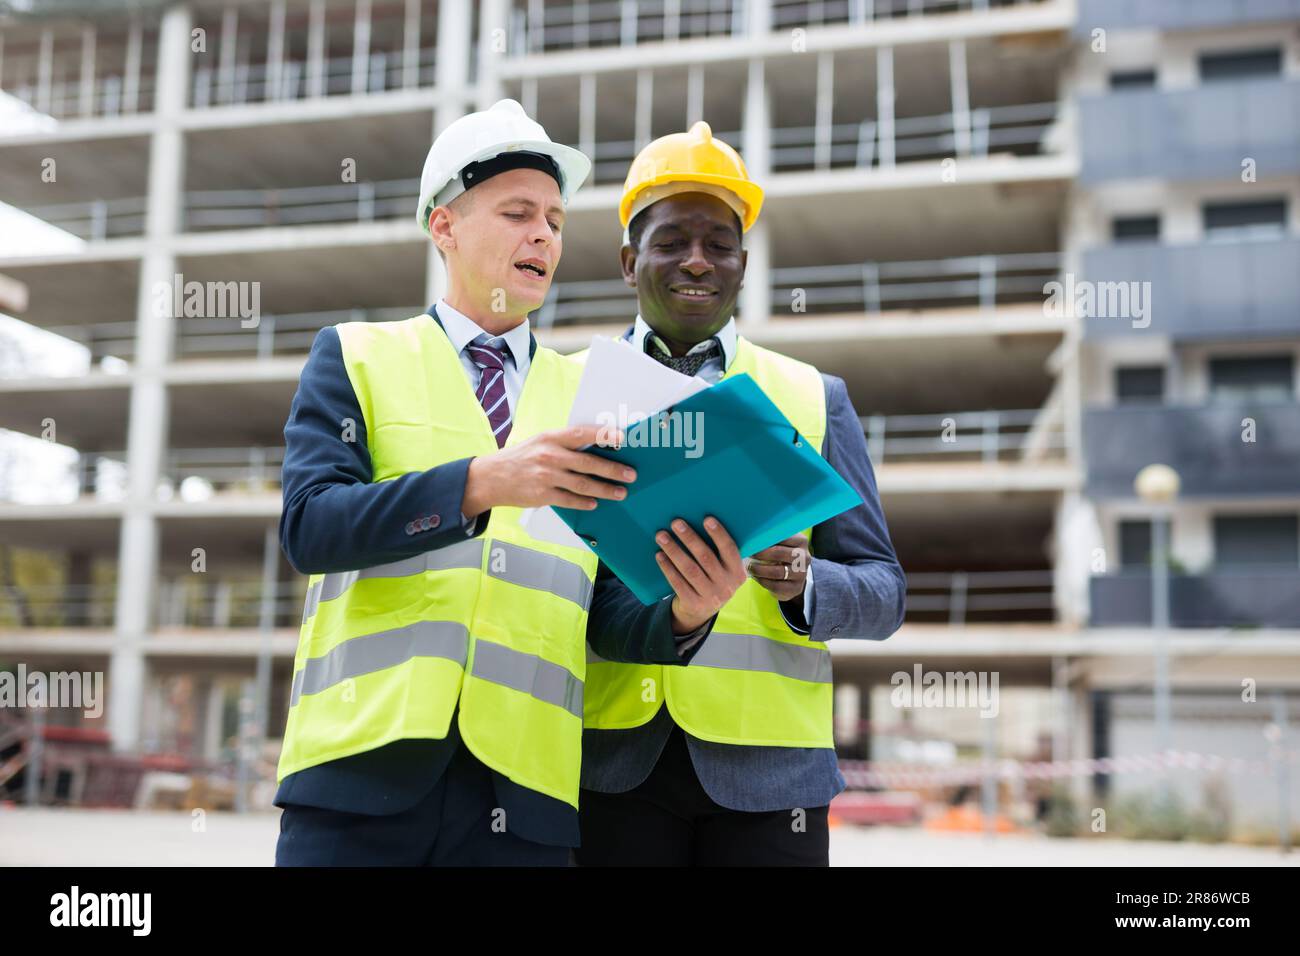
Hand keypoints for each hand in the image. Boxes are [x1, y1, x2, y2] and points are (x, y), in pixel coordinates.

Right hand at [461, 424, 633, 515]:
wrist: (491, 477)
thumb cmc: (520, 458)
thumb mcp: (540, 442)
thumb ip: (564, 444)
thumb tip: (595, 449)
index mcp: (551, 438)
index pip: (582, 433)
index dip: (604, 435)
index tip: (622, 438)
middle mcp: (550, 455)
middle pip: (588, 463)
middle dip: (613, 469)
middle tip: (630, 474)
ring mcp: (546, 476)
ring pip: (583, 484)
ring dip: (605, 489)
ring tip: (620, 492)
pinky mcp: (542, 495)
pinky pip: (569, 500)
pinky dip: (584, 502)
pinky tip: (595, 503)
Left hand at [654, 516, 746, 633]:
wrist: (701, 612)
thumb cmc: (712, 580)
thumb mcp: (723, 571)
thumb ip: (719, 553)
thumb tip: (701, 522)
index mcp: (737, 573)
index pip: (730, 550)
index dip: (719, 534)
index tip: (707, 519)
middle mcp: (726, 586)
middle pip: (705, 558)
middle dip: (690, 538)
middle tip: (676, 523)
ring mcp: (710, 597)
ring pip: (690, 569)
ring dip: (674, 550)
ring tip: (661, 536)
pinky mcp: (694, 604)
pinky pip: (678, 583)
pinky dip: (668, 568)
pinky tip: (659, 555)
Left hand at [746, 533, 808, 601]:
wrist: (795, 574)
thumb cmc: (783, 553)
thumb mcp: (781, 542)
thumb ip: (771, 537)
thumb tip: (751, 535)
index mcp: (801, 541)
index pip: (781, 537)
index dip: (764, 538)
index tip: (752, 540)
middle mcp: (804, 557)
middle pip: (778, 553)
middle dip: (760, 554)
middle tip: (748, 553)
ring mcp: (802, 574)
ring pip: (777, 572)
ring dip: (759, 569)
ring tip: (750, 567)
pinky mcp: (796, 588)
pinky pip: (776, 586)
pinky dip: (763, 581)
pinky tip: (756, 577)